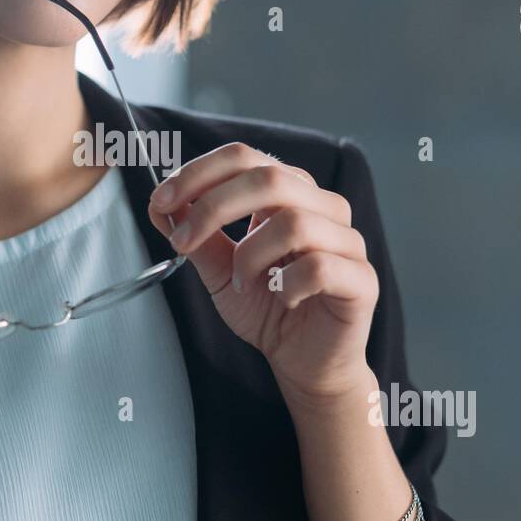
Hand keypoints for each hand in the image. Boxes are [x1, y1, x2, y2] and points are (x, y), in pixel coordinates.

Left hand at [147, 142, 378, 408]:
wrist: (303, 363)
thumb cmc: (268, 310)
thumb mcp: (218, 269)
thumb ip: (196, 235)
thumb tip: (159, 205)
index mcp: (289, 194)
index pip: (245, 158)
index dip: (199, 174)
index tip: (161, 201)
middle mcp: (322, 208)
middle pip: (270, 178)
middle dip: (214, 206)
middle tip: (183, 240)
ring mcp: (347, 241)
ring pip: (293, 222)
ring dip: (251, 255)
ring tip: (241, 282)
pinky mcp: (361, 279)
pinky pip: (320, 266)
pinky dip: (288, 285)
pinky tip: (283, 299)